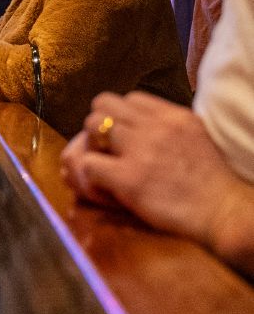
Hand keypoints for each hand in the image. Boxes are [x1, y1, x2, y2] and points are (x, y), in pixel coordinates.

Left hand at [61, 92, 247, 253]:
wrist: (226, 214)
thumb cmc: (212, 182)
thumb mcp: (195, 136)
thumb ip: (168, 124)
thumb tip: (144, 119)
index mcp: (172, 116)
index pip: (129, 98)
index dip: (122, 116)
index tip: (127, 137)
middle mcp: (155, 127)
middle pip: (103, 104)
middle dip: (99, 124)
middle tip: (107, 148)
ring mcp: (140, 151)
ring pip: (91, 125)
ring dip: (92, 145)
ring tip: (105, 164)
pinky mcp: (129, 179)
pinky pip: (88, 163)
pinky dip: (90, 174)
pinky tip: (105, 185)